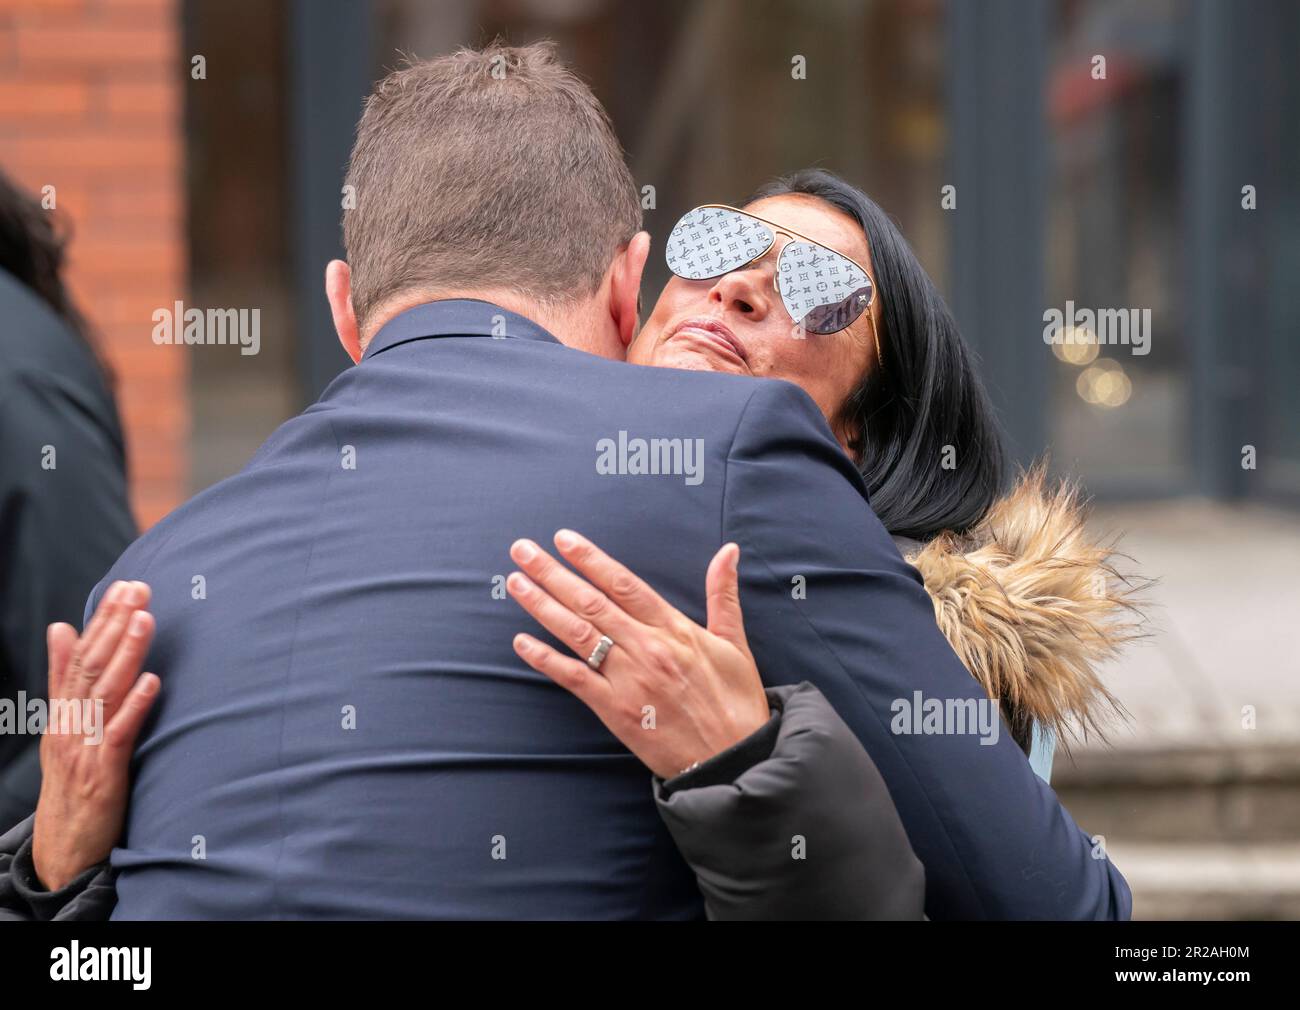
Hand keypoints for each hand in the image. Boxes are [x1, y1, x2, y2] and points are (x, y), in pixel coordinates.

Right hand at [32, 581, 160, 890]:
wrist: (62, 846)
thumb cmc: (74, 780)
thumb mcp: (66, 726)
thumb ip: (65, 678)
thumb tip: (61, 627)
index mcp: (63, 712)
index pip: (81, 656)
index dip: (101, 620)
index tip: (123, 587)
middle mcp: (70, 724)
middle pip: (92, 667)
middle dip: (114, 626)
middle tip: (138, 589)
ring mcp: (85, 749)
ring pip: (105, 694)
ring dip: (126, 655)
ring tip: (145, 620)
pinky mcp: (103, 774)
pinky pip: (119, 735)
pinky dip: (135, 707)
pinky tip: (153, 682)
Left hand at [506, 530, 768, 780]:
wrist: (734, 760)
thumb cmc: (735, 703)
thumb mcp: (734, 643)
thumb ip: (723, 594)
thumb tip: (728, 551)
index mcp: (674, 629)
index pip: (624, 584)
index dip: (591, 559)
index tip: (563, 539)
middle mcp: (647, 648)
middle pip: (591, 602)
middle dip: (553, 573)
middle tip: (522, 550)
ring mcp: (627, 679)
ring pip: (577, 633)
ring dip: (542, 605)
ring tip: (516, 582)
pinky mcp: (614, 710)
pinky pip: (573, 678)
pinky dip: (545, 659)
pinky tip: (521, 643)